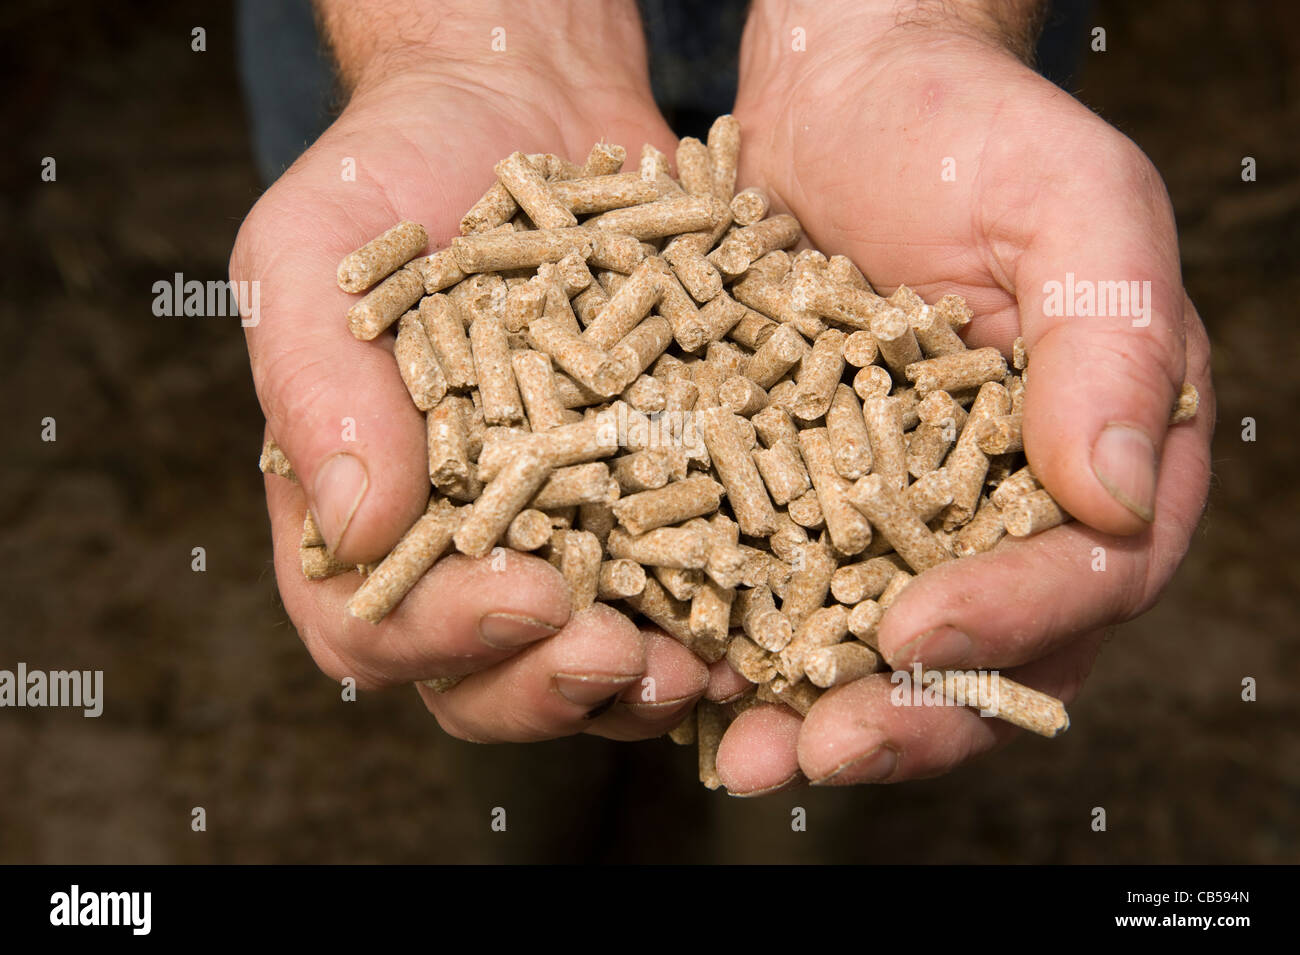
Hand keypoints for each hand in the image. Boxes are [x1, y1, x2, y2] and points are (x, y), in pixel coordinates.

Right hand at [232, 1, 708, 741]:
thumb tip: (358, 532)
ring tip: (709, 663)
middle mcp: (463, 548)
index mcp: (360, 513)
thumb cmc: (392, 181)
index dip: (442, 636)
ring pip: (588, 661)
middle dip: (551, 684)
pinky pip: (682, 590)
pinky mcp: (651, 502)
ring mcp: (564, 535)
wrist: (520, 110)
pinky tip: (772, 611)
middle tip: (621, 658)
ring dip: (644, 685)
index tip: (524, 598)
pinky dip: (722, 616)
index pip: (373, 625)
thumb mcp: (315, 256)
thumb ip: (318, 391)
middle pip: (485, 677)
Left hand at [715, 0, 1213, 791]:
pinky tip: (680, 674)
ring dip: (809, 710)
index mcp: (1102, 455)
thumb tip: (1114, 493)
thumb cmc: (972, 134)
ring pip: (870, 643)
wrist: (842, 97)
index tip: (916, 633)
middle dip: (904, 713)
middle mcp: (1006, 508)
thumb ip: (1109, 340)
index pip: (1085, 575)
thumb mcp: (1067, 207)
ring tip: (740, 757)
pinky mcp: (802, 497)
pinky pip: (776, 585)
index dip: (1007, 619)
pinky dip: (736, 638)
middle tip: (821, 752)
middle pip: (980, 649)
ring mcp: (899, 513)